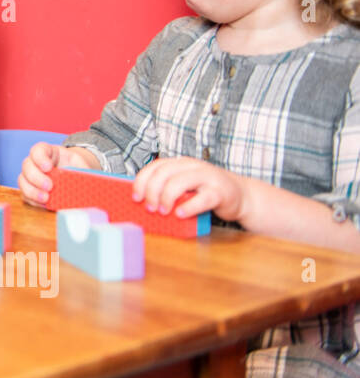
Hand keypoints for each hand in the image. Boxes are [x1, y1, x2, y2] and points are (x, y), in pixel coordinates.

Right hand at [18, 143, 98, 206]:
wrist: (75, 175)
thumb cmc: (76, 167)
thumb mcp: (81, 165)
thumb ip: (81, 170)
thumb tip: (84, 182)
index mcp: (47, 152)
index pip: (37, 150)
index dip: (40, 158)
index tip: (48, 167)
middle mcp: (35, 163)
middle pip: (27, 165)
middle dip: (36, 177)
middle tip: (49, 186)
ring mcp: (30, 176)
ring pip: (22, 181)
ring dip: (32, 191)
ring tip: (45, 198)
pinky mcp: (30, 190)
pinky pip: (25, 195)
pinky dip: (33, 201)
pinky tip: (43, 204)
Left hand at [132, 156, 246, 222]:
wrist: (242, 196)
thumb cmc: (207, 192)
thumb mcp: (186, 186)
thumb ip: (168, 188)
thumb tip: (141, 200)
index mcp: (182, 163)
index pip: (156, 166)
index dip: (142, 181)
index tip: (136, 197)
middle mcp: (193, 166)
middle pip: (164, 173)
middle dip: (152, 191)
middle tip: (149, 208)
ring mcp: (208, 178)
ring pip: (180, 182)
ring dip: (166, 198)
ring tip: (163, 211)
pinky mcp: (221, 192)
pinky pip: (202, 198)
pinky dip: (188, 207)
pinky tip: (180, 214)